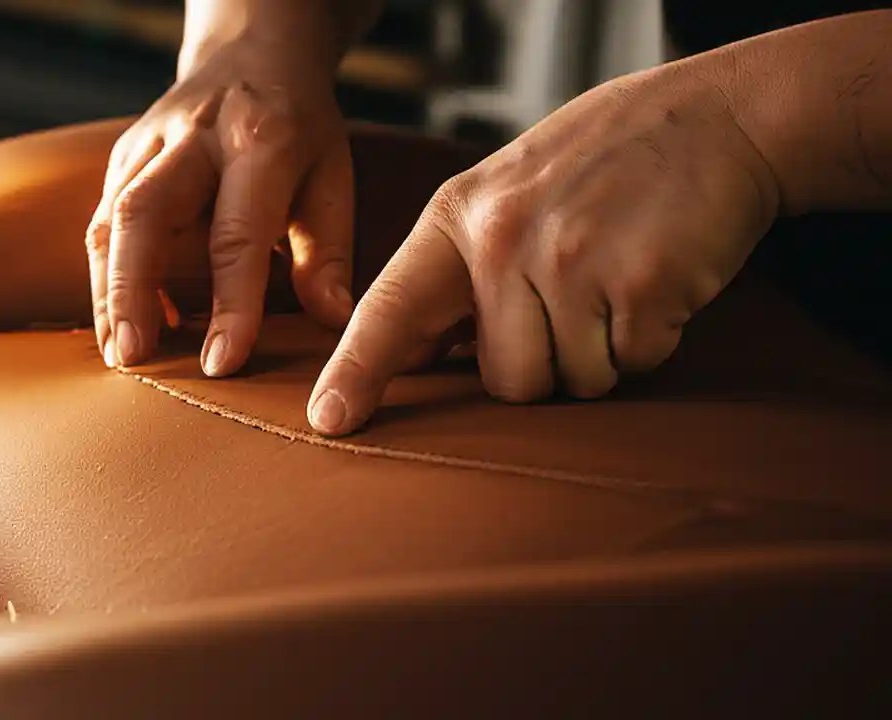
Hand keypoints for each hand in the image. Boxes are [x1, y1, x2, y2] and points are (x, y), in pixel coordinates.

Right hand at [86, 35, 353, 375]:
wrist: (252, 51)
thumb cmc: (299, 128)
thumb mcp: (332, 177)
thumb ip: (329, 252)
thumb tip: (335, 322)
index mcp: (259, 140)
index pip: (237, 232)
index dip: (230, 301)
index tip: (222, 362)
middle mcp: (192, 136)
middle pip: (143, 213)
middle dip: (130, 291)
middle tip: (131, 357)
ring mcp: (148, 142)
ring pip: (109, 218)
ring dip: (106, 291)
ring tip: (117, 354)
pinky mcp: (123, 157)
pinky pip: (103, 220)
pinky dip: (106, 277)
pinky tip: (121, 323)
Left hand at [308, 61, 781, 435]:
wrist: (719, 117)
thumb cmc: (607, 163)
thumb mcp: (509, 193)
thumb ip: (461, 268)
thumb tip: (418, 356)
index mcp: (460, 216)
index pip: (391, 308)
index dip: (358, 370)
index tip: (329, 420)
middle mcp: (503, 239)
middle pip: (505, 379)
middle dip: (545, 362)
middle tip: (580, 293)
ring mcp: (569, 262)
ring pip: (571, 382)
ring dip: (600, 352)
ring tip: (616, 278)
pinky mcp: (638, 285)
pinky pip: (633, 364)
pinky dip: (651, 338)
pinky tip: (655, 279)